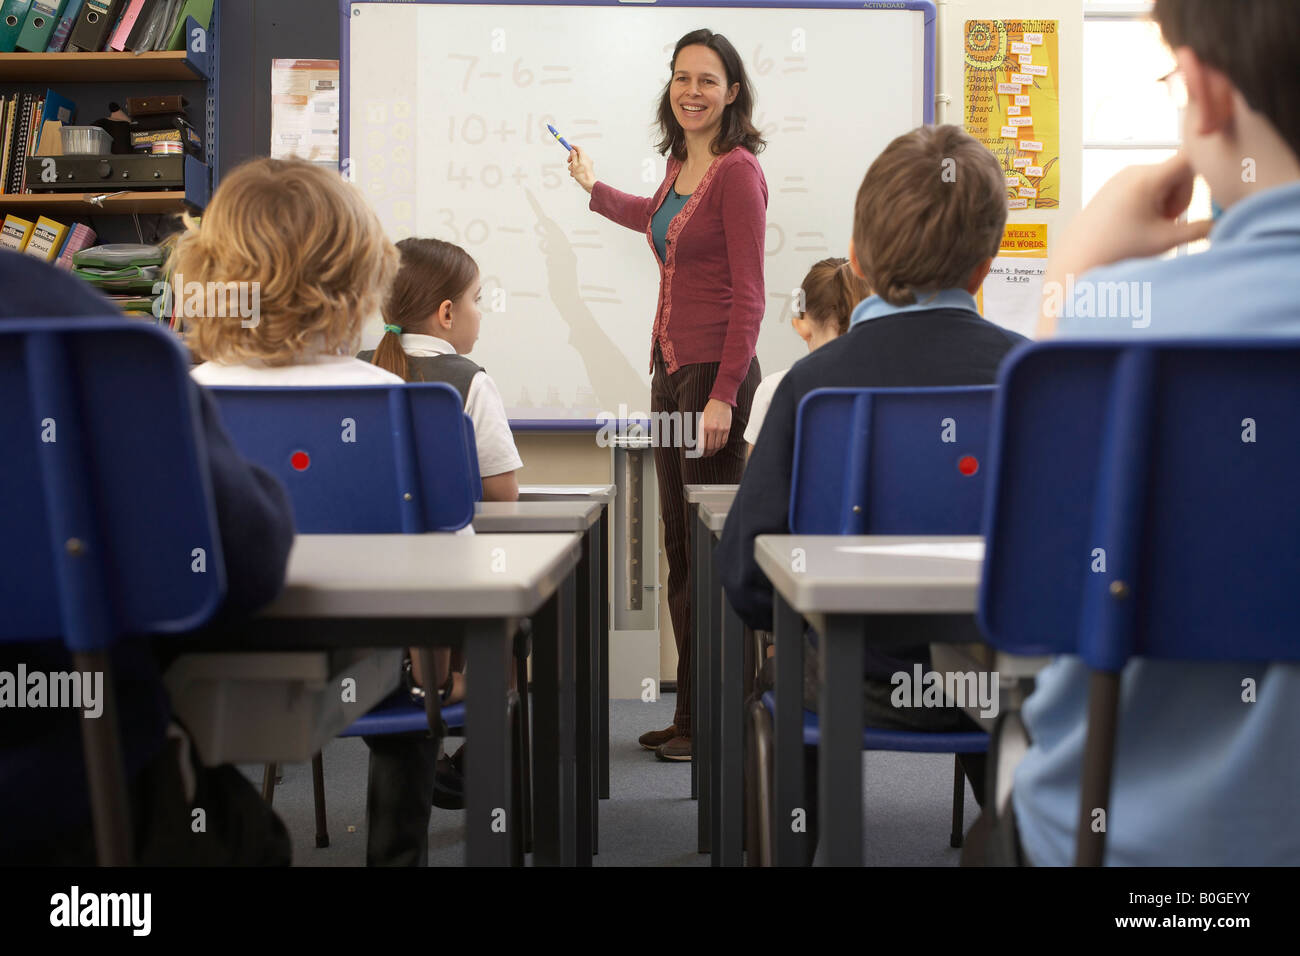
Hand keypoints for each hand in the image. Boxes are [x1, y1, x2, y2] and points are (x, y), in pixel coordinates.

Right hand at [567, 144, 595, 193]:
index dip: (573, 147)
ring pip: (577, 162)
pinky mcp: (587, 169)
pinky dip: (576, 170)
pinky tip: (574, 175)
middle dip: (571, 158)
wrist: (589, 184)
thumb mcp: (575, 164)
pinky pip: (580, 167)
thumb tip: (572, 150)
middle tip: (568, 162)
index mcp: (584, 156)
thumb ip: (573, 156)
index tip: (568, 146)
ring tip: (572, 171)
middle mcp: (587, 159)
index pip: (578, 148)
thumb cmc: (582, 175)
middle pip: (577, 155)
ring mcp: (587, 164)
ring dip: (573, 166)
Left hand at [698, 399, 732, 456]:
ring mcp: (720, 429)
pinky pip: (724, 441)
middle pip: (710, 447)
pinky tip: (718, 447)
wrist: (720, 402)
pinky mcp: (727, 429)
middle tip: (705, 455)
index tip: (700, 454)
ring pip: (717, 446)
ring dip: (714, 451)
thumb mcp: (701, 420)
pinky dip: (720, 446)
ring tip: (711, 453)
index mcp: (703, 427)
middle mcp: (712, 429)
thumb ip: (700, 432)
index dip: (701, 452)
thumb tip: (698, 444)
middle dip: (707, 453)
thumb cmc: (709, 411)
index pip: (702, 444)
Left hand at [1039, 152, 1211, 334]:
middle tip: (1167, 222)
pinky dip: (1152, 202)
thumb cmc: (1116, 250)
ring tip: (1150, 224)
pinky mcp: (1117, 185)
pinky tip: (1139, 222)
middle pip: (1181, 171)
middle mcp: (1135, 171)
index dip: (1208, 167)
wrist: (1078, 257)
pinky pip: (1148, 185)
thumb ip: (1199, 230)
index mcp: (1148, 178)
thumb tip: (1225, 222)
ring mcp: (1124, 176)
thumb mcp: (1165, 241)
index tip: (1216, 182)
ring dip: (1168, 201)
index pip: (1192, 157)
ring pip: (1166, 179)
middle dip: (1183, 196)